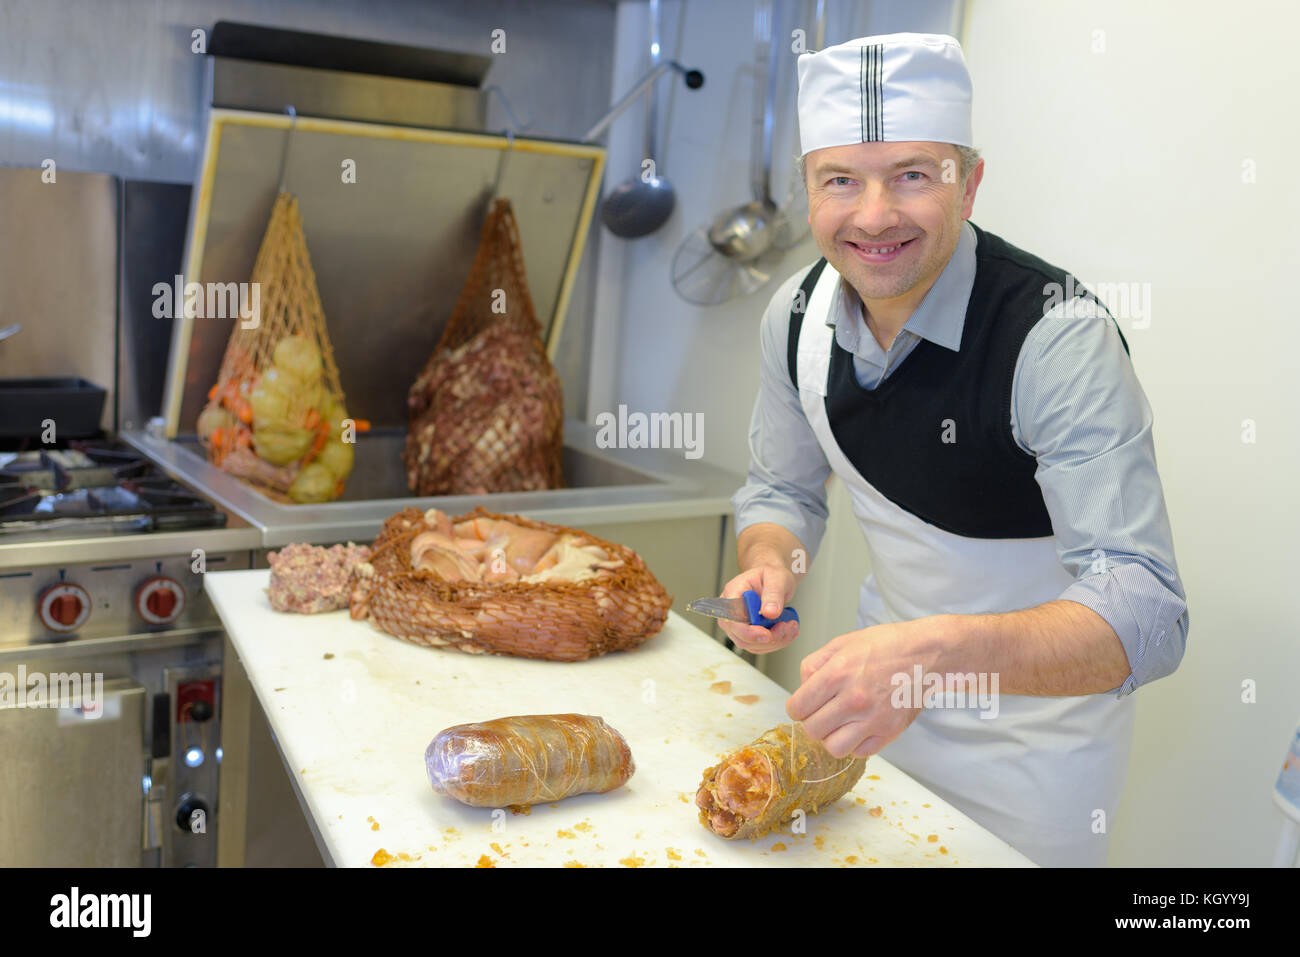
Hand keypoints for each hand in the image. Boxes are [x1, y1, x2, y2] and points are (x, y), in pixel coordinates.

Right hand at [715, 564, 798, 654]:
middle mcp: (731, 612)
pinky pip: (761, 646)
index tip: (767, 634)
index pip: (731, 619)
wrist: (773, 580)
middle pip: (741, 637)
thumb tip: (769, 612)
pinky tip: (788, 631)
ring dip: (776, 640)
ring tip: (791, 626)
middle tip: (787, 627)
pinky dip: (778, 642)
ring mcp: (738, 625)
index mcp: (732, 594)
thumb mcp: (776, 578)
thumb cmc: (771, 576)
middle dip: (768, 638)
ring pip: (753, 645)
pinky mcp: (749, 634)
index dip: (747, 631)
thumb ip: (773, 594)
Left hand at [785, 619, 943, 758]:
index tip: (804, 705)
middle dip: (812, 722)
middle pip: (812, 730)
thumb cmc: (886, 645)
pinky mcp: (890, 732)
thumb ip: (814, 664)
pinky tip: (860, 727)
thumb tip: (801, 689)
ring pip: (833, 748)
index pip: (797, 707)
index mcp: (837, 673)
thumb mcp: (843, 642)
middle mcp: (853, 699)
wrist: (927, 653)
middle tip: (823, 712)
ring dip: (832, 737)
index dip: (797, 707)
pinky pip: (859, 753)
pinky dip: (855, 744)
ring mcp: (873, 719)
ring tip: (840, 723)